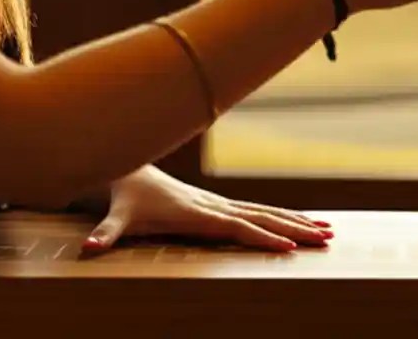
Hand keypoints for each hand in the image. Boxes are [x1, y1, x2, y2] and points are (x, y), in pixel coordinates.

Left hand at [80, 166, 331, 254]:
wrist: (132, 170)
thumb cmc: (126, 198)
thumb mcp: (115, 216)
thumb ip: (106, 233)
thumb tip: (88, 248)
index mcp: (197, 213)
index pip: (236, 228)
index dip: (262, 238)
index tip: (288, 247)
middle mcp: (216, 207)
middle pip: (263, 218)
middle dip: (295, 229)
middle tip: (325, 240)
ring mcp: (223, 205)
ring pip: (268, 213)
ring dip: (299, 223)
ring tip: (329, 233)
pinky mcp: (224, 206)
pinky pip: (261, 213)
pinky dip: (287, 218)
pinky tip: (306, 224)